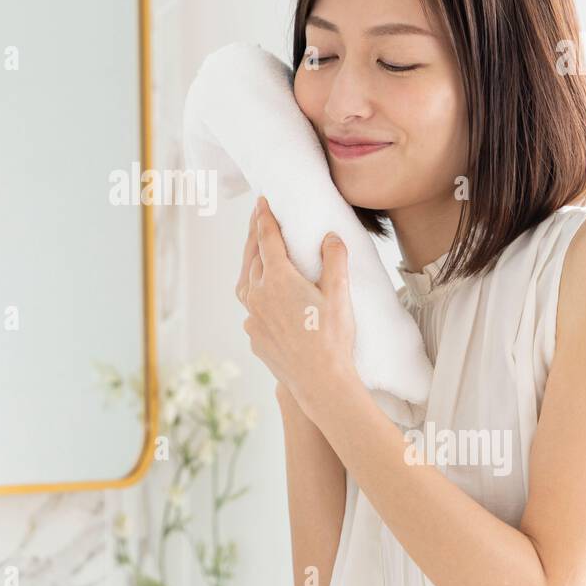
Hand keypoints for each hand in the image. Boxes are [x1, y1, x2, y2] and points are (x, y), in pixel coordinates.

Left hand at [236, 195, 357, 408]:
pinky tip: (266, 296)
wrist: (320, 383)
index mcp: (277, 279)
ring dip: (252, 264)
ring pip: (246, 282)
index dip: (264, 218)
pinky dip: (256, 295)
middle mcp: (257, 295)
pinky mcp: (254, 336)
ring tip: (258, 253)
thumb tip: (329, 237)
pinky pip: (251, 308)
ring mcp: (252, 318)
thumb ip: (334, 260)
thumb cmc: (333, 338)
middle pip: (252, 257)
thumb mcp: (339, 294)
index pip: (267, 239)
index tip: (262, 202)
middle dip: (255, 235)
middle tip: (258, 218)